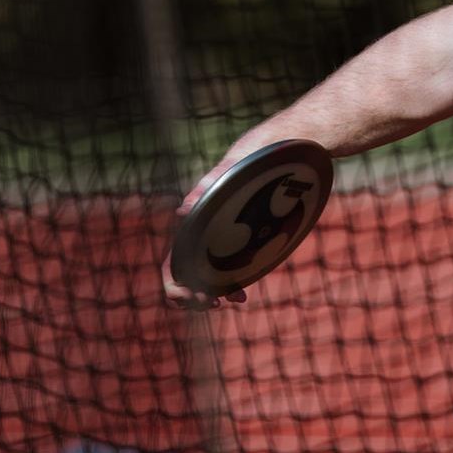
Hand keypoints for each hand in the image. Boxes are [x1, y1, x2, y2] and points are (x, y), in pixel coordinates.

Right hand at [160, 139, 261, 310]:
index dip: (176, 284)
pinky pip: (228, 269)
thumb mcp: (231, 168)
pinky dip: (232, 285)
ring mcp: (223, 237)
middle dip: (194, 295)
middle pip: (187, 275)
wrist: (279, 148)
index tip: (193, 297)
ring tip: (232, 300)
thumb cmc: (250, 156)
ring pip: (207, 276)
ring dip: (213, 293)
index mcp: (195, 222)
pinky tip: (243, 294)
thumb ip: (207, 187)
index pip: (173, 262)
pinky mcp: (242, 238)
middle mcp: (205, 233)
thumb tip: (182, 211)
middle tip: (211, 304)